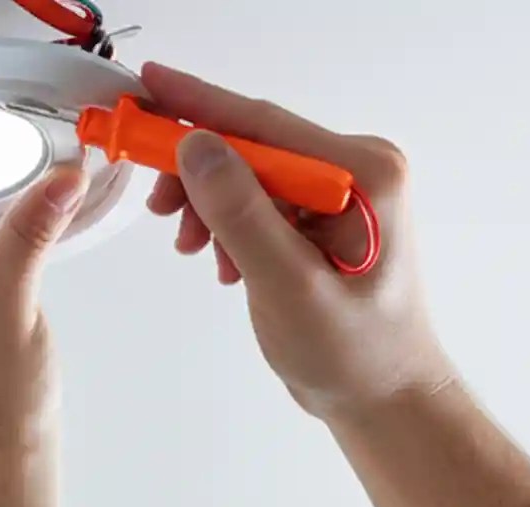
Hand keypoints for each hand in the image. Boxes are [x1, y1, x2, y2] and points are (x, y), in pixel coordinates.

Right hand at [142, 63, 455, 421]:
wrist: (383, 397)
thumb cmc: (352, 352)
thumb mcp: (289, 286)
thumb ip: (242, 215)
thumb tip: (196, 146)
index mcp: (364, 172)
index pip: (264, 125)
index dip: (198, 107)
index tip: (146, 85)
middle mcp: (356, 167)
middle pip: (252, 145)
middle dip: (198, 175)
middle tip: (157, 207)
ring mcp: (340, 190)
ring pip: (248, 174)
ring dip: (210, 207)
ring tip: (194, 250)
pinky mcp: (323, 215)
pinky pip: (258, 200)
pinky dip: (228, 225)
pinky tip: (225, 263)